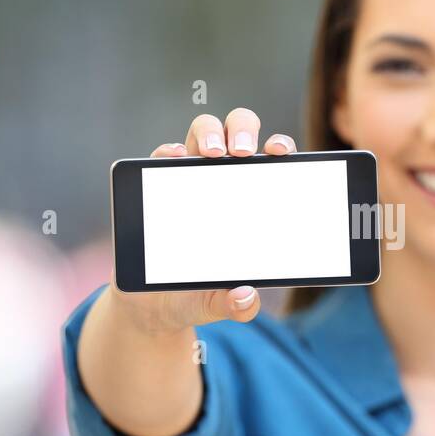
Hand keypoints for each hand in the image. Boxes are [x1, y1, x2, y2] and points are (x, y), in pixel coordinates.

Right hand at [106, 106, 298, 333]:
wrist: (153, 306)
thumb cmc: (198, 293)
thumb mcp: (219, 302)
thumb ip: (236, 305)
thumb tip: (246, 297)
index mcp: (250, 197)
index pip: (270, 159)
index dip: (279, 146)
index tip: (281, 153)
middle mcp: (222, 178)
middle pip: (237, 130)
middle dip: (243, 130)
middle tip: (241, 153)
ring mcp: (189, 176)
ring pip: (203, 131)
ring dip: (210, 132)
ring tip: (214, 153)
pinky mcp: (157, 184)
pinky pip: (163, 155)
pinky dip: (169, 150)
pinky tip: (175, 156)